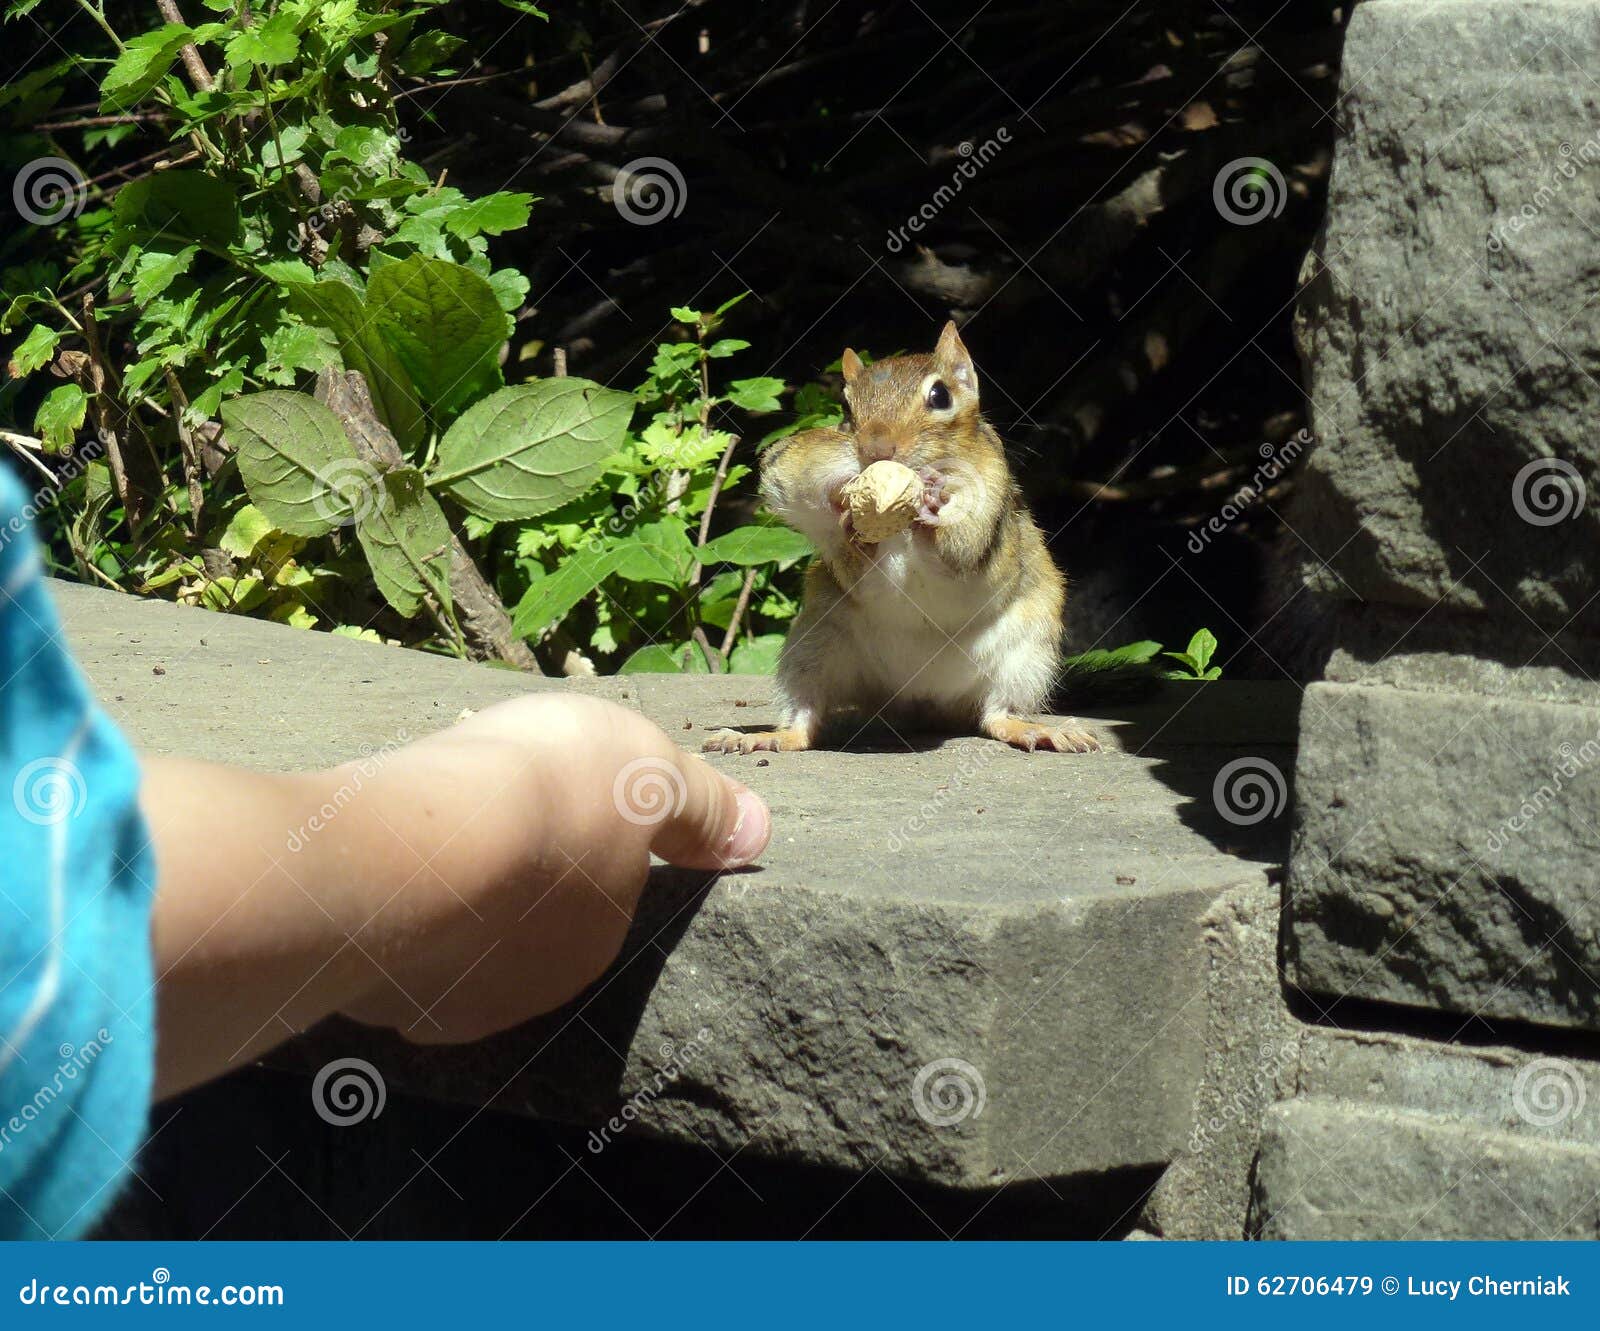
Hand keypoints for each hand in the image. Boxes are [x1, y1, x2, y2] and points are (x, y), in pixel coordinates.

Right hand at [335, 694, 769, 1040]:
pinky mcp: (370, 996)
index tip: (540, 799)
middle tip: (478, 810)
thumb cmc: (544, 793)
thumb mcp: (649, 769)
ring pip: (452, 939)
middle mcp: (528, 989)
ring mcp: (446, 999)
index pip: (594, 894)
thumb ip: (701, 805)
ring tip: (417, 835)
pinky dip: (384, 911)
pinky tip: (369, 871)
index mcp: (596, 942)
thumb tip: (757, 834)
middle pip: (522, 923)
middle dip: (507, 876)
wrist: (414, 846)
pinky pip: (385, 947)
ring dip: (443, 896)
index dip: (571, 838)